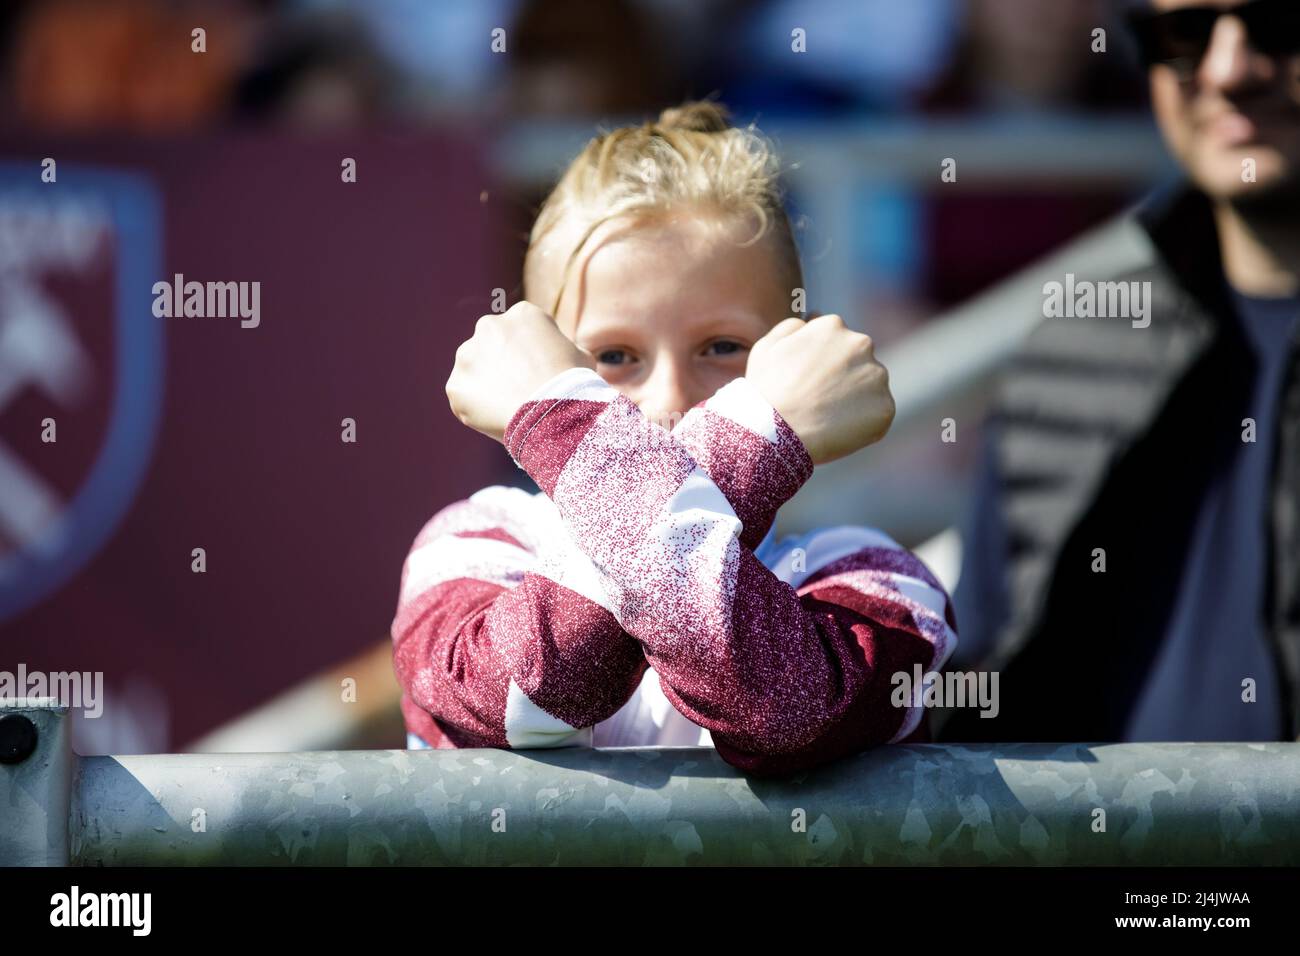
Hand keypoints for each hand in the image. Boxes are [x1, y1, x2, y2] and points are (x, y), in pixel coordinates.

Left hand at [446, 301, 594, 441]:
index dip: (533, 355)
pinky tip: (499, 419)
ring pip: (476, 370)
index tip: (541, 375)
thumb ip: (563, 349)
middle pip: (493, 346)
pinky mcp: (456, 385)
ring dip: (488, 384)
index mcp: (524, 314)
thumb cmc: (574, 386)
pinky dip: (478, 408)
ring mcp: (468, 354)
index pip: (523, 332)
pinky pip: (466, 397)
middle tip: (521, 391)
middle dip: (504, 365)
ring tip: (511, 408)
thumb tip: (562, 354)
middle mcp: (490, 326)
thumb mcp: (582, 357)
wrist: (552, 414)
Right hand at [744, 314, 894, 464]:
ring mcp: (876, 376)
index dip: (822, 364)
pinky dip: (863, 423)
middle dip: (843, 377)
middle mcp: (861, 344)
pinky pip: (877, 414)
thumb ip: (792, 327)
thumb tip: (814, 317)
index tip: (809, 381)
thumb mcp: (766, 347)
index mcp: (832, 326)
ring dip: (856, 399)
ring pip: (870, 387)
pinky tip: (837, 430)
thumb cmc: (765, 390)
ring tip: (827, 418)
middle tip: (818, 400)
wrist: (776, 432)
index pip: (836, 341)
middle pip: (858, 361)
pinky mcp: (884, 407)